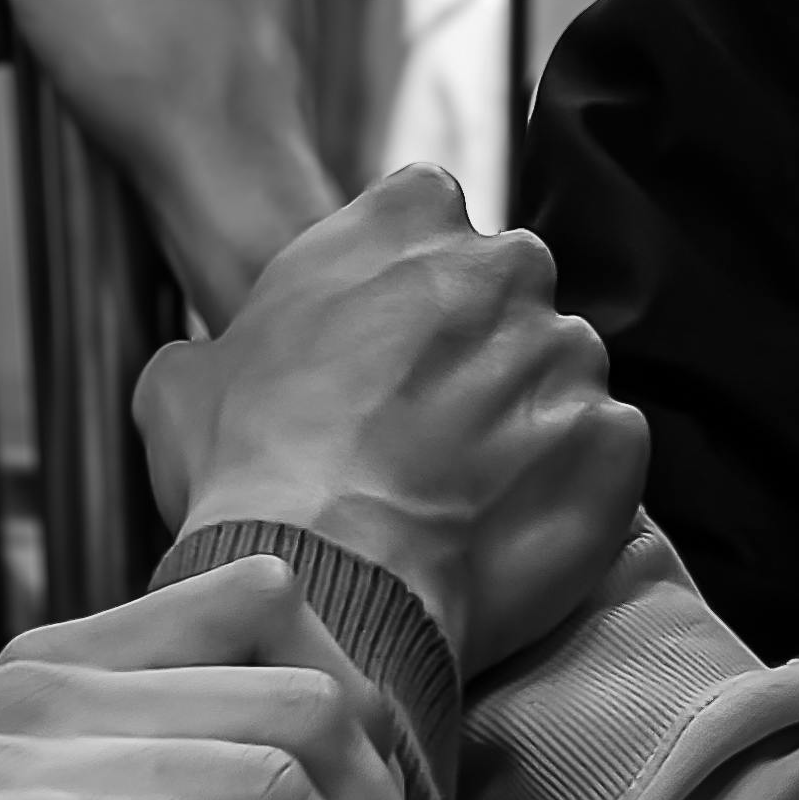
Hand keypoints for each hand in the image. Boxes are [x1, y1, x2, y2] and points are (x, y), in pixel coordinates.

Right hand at [137, 169, 648, 672]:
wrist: (326, 584)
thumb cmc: (245, 477)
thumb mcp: (183, 384)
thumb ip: (220, 348)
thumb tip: (206, 371)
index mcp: (406, 215)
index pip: (430, 215)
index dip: (408, 292)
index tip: (387, 353)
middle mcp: (504, 265)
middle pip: (509, 293)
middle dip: (480, 351)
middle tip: (429, 435)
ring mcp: (569, 354)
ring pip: (562, 376)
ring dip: (528, 425)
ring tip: (469, 500)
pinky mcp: (615, 442)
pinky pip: (606, 457)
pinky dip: (573, 492)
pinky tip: (511, 536)